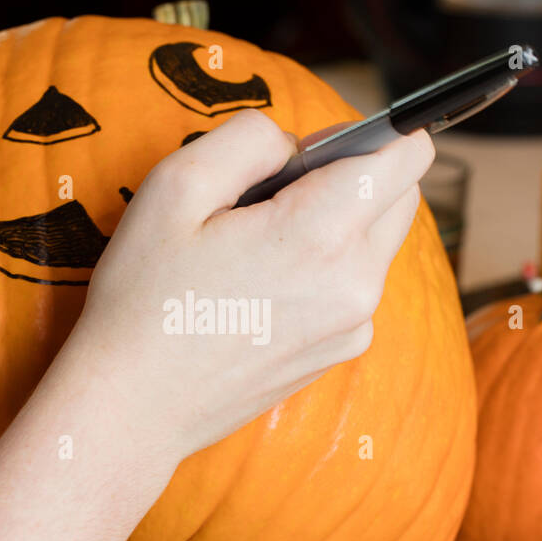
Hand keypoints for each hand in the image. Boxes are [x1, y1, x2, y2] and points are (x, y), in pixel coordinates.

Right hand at [53, 108, 433, 464]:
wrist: (134, 407)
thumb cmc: (145, 298)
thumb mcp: (177, 185)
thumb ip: (252, 137)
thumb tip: (297, 144)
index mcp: (320, 233)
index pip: (407, 157)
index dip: (374, 132)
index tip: (320, 146)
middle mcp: (356, 283)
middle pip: (400, 197)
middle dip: (355, 176)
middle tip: (274, 192)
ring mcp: (354, 324)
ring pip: (375, 242)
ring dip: (336, 225)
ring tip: (256, 245)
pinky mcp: (341, 352)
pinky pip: (353, 287)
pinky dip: (323, 271)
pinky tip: (259, 288)